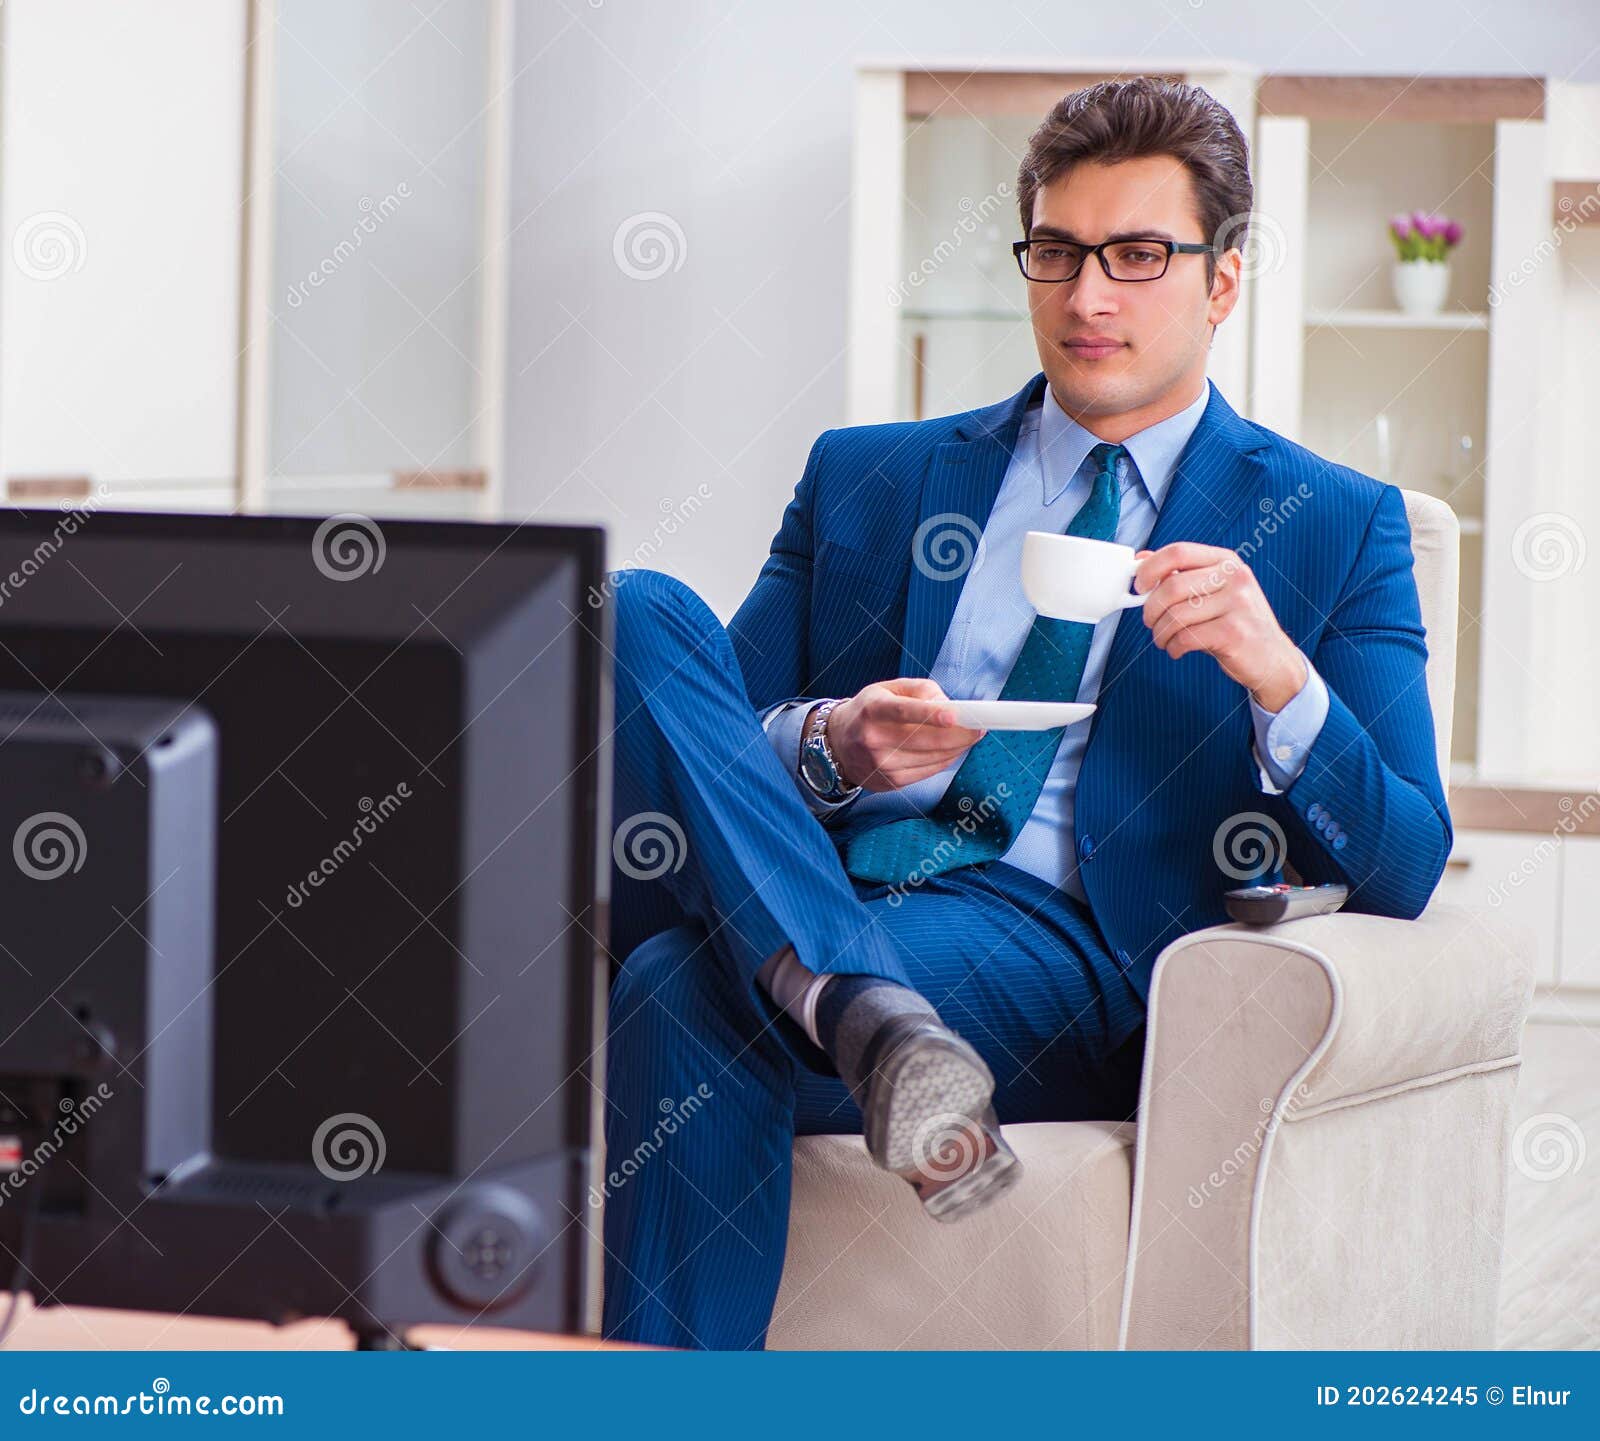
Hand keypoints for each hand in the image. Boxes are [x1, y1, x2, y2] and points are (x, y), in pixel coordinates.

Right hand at [827, 678, 986, 791]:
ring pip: (932, 758)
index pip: (904, 713)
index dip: (931, 715)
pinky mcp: (892, 782)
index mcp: (872, 710)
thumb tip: (950, 707)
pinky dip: (946, 759)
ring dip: (958, 747)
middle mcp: (874, 739)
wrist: (837, 745)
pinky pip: (930, 771)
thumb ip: (921, 691)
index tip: (956, 715)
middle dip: (960, 734)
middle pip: (926, 740)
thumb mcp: (887, 689)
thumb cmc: (868, 711)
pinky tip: (952, 749)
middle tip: (980, 727)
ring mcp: (882, 764)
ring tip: (969, 736)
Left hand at [1133, 542, 1305, 710]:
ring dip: (1160, 632)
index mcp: (1226, 561)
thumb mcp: (1213, 592)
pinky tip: (1177, 649)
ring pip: (1176, 614)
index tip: (1139, 586)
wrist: (1272, 659)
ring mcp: (1238, 604)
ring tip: (1164, 640)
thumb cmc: (1236, 623)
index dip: (1150, 568)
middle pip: (1172, 586)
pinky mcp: (1234, 632)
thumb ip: (1180, 575)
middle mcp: (1235, 577)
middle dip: (1151, 609)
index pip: (1178, 551)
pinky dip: (1173, 647)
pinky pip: (1186, 637)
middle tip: (1150, 622)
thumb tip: (1142, 558)